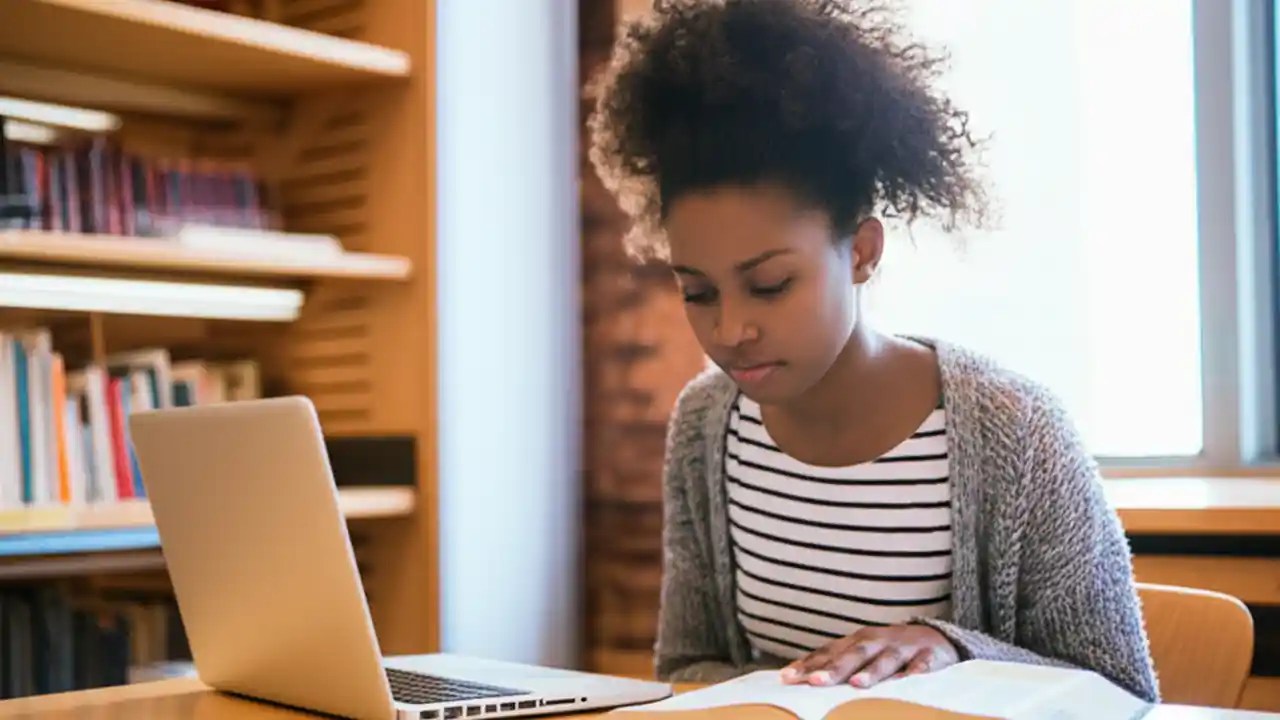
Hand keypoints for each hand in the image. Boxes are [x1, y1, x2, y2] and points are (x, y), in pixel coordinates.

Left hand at [780, 624, 958, 687]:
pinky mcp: (929, 656)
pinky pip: (923, 665)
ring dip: (871, 671)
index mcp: (858, 640)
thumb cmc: (888, 649)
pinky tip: (909, 681)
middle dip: (834, 669)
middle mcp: (877, 641)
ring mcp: (903, 648)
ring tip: (856, 684)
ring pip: (886, 660)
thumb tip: (797, 678)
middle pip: (854, 654)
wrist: (936, 637)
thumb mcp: (861, 652)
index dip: (808, 665)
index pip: (829, 653)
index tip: (786, 679)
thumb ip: (833, 662)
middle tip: (815, 682)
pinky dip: (916, 672)